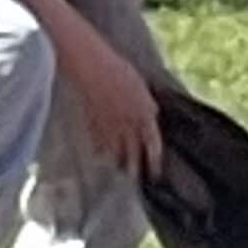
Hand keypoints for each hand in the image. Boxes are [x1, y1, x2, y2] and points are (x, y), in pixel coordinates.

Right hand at [70, 37, 162, 177]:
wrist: (92, 66)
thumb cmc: (119, 71)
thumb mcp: (141, 86)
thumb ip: (148, 104)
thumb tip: (152, 114)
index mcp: (143, 114)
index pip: (152, 143)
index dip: (154, 160)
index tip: (156, 173)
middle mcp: (126, 124)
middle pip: (132, 153)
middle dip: (135, 168)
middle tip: (137, 180)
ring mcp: (107, 125)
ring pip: (114, 151)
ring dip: (118, 162)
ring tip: (120, 171)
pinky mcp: (91, 122)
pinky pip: (97, 141)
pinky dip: (99, 149)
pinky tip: (100, 155)